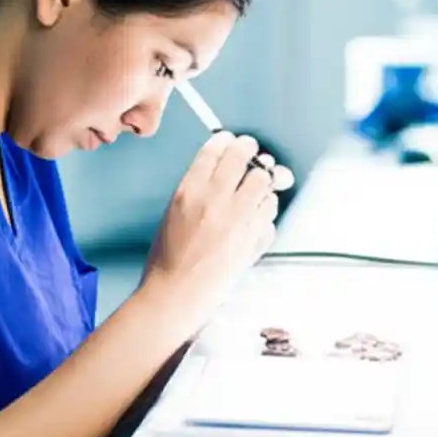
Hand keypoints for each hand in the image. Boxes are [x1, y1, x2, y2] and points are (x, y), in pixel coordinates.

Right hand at [138, 132, 288, 325]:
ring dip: (262, 183)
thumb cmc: (167, 259)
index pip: (216, 150)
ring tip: (254, 191)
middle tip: (252, 154)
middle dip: (250, 151)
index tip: (232, 141)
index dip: (227, 141)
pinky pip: (270, 214)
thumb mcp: (173, 212)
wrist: (175, 295)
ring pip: (265, 183)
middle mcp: (216, 201)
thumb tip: (225, 168)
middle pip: (245, 157)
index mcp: (189, 191)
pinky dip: (265, 212)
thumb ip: (198, 189)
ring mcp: (238, 220)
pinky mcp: (253, 240)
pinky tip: (255, 218)